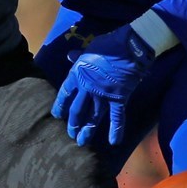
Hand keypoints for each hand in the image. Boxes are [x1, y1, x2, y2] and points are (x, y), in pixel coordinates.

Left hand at [51, 25, 154, 146]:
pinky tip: (113, 142)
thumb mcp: (90, 49)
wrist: (130, 47)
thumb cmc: (109, 45)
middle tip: (71, 135)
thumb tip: (70, 55)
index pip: (65, 92)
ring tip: (82, 142)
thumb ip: (79, 56)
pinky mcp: (119, 98)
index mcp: (78, 74)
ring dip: (87, 130)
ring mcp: (103, 95)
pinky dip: (116, 130)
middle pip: (77, 109)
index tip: (56, 115)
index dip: (60, 105)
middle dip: (73, 123)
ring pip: (93, 116)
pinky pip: (117, 117)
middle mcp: (88, 87)